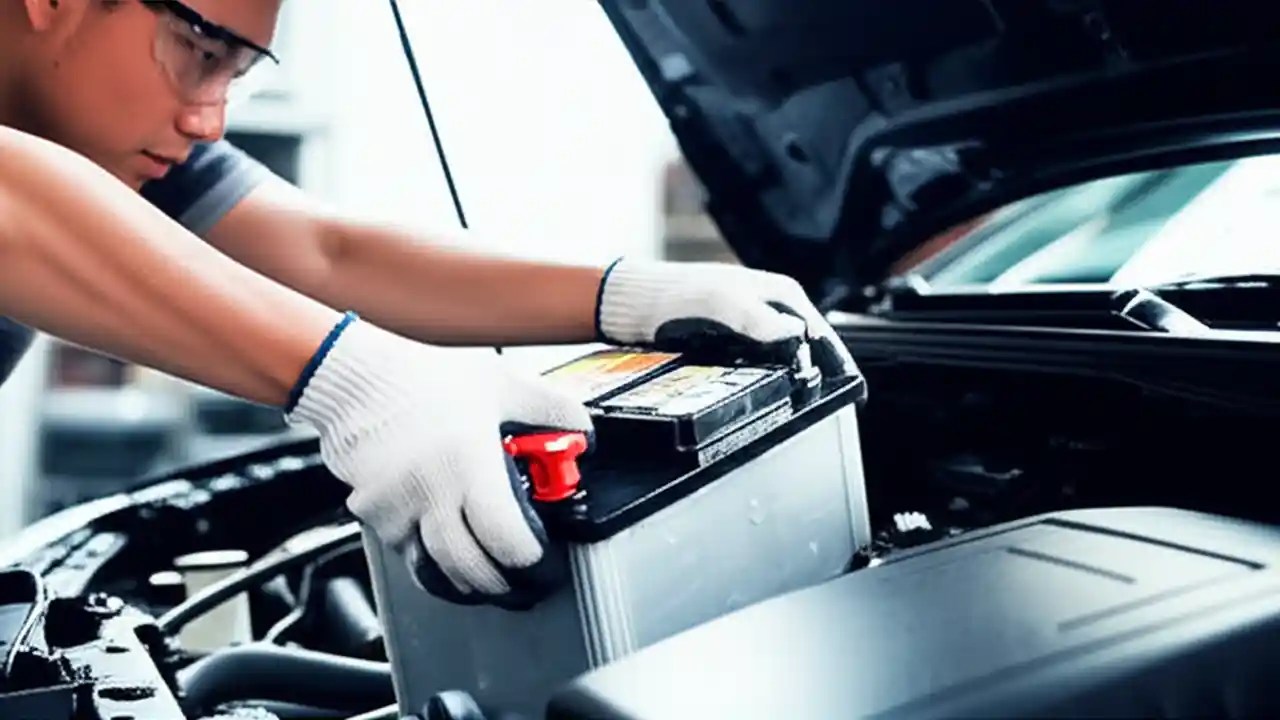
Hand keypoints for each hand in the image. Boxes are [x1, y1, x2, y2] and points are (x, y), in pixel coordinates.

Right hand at [285, 314, 592, 608]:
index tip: (544, 566)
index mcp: (469, 464)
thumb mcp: (503, 383)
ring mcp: (397, 510)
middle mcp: (431, 494)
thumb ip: (552, 409)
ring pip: (437, 572)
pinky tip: (451, 548)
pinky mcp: (372, 516)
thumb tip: (585, 438)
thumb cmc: (426, 379)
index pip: (506, 541)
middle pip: (472, 572)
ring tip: (491, 578)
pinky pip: (408, 553)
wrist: (355, 379)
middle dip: (504, 587)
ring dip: (468, 582)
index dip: (530, 565)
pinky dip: (433, 559)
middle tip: (524, 586)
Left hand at [595, 259, 858, 378]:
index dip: (832, 359)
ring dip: (785, 377)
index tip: (841, 385)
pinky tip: (761, 392)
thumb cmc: (679, 294)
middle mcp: (769, 307)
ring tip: (795, 401)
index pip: (818, 330)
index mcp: (780, 292)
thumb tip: (795, 336)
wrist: (635, 303)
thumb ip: (760, 319)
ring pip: (779, 356)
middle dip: (810, 371)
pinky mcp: (729, 341)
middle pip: (802, 346)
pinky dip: (761, 378)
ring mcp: (749, 324)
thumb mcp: (725, 303)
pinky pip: (755, 363)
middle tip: (816, 399)